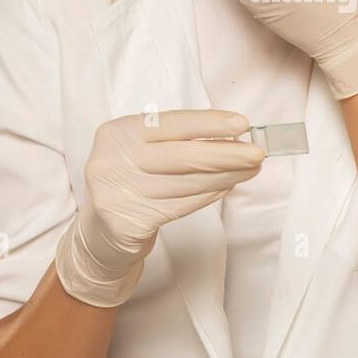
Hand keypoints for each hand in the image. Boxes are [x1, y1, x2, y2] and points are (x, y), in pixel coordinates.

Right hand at [54, 109, 265, 306]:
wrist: (99, 233)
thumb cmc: (130, 181)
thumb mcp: (140, 150)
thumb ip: (174, 140)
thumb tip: (230, 135)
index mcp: (116, 133)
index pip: (169, 123)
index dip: (207, 123)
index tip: (241, 124)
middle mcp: (112, 161)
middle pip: (180, 155)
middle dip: (226, 154)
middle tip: (258, 153)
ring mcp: (117, 194)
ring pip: (186, 183)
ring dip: (225, 176)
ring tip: (250, 169)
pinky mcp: (128, 223)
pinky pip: (181, 206)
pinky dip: (209, 195)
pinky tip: (227, 187)